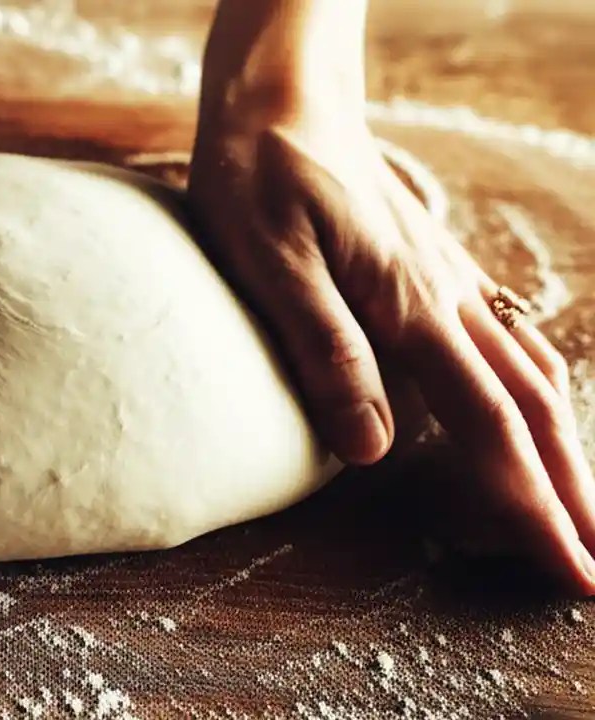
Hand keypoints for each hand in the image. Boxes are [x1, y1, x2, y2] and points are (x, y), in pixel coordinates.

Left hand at [188, 0, 594, 592]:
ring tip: (586, 505)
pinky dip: (535, 385)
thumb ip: (325, 350)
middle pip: (531, 406)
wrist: (281, 98)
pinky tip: (538, 406)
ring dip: (564, 443)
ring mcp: (448, 279)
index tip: (569, 565)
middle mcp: (446, 297)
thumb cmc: (261, 176)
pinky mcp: (434, 266)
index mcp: (410, 307)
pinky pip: (506, 333)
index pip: (490, 423)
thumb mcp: (272, 263)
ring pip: (531, 370)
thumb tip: (371, 448)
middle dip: (570, 490)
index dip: (531, 501)